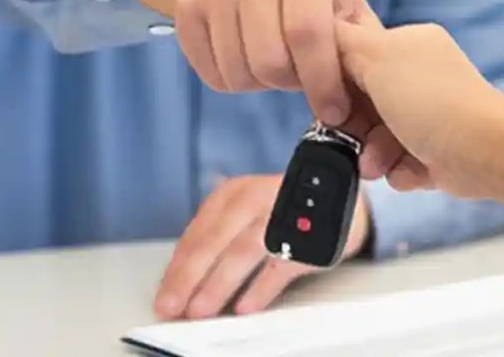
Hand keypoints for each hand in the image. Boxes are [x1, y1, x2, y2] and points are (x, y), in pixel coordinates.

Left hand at [154, 175, 369, 320]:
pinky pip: (279, 264)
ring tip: (201, 310)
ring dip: (219, 283)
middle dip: (189, 277)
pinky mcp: (307, 237)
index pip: (196, 235)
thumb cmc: (282, 211)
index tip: (164, 297)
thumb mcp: (245, 214)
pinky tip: (245, 307)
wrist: (339, 194)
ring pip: (242, 250)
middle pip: (213, 241)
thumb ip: (217, 243)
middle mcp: (252, 199)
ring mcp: (281, 215)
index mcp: (231, 195)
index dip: (177, 269)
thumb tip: (183, 284)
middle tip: (172, 306)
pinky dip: (261, 287)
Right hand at [173, 0, 373, 123]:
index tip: (333, 110)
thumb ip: (361, 56)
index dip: (321, 81)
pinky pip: (208, 72)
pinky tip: (247, 59)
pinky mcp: (187, 5)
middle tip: (299, 75)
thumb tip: (369, 116)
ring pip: (236, 70)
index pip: (307, 33)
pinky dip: (231, 81)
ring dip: (260, 83)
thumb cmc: (314, 1)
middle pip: (268, 59)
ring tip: (276, 64)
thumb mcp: (347, 15)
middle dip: (289, 83)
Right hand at [331, 19, 503, 198]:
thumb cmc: (431, 100)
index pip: (355, 58)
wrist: (484, 151)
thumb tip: (322, 35)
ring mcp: (431, 114)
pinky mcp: (438, 150)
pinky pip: (400, 161)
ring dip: (373, 154)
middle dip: (356, 127)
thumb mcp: (375, 56)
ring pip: (379, 136)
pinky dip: (399, 169)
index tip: (332, 102)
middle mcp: (420, 76)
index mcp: (408, 45)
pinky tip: (409, 168)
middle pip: (364, 102)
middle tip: (353, 138)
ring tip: (378, 164)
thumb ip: (341, 42)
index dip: (338, 83)